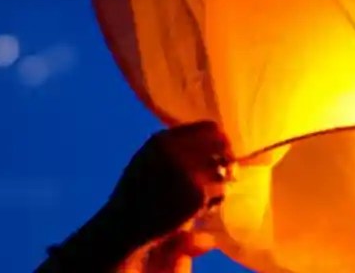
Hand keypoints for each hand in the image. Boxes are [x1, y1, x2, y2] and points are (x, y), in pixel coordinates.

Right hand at [40, 123, 232, 271]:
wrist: (126, 227)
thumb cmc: (138, 194)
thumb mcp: (149, 159)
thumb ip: (176, 146)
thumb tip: (218, 138)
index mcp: (162, 140)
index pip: (209, 128)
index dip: (220, 140)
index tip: (222, 152)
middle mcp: (174, 151)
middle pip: (221, 144)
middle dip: (227, 158)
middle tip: (228, 173)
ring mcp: (186, 171)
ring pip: (223, 170)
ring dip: (219, 184)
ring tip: (203, 198)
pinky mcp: (196, 193)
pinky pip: (220, 191)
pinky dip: (215, 202)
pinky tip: (200, 211)